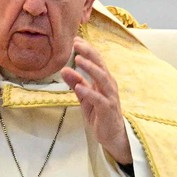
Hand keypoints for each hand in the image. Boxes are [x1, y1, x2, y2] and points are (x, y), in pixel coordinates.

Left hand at [62, 38, 132, 165]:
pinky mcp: (108, 110)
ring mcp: (110, 97)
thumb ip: (76, 83)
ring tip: (78, 60)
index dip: (87, 50)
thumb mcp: (84, 97)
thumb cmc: (100, 115)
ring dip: (90, 68)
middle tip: (76, 44)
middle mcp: (109, 86)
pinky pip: (99, 99)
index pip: (96, 61)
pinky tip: (79, 87)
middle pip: (100, 65)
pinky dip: (89, 92)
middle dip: (88, 53)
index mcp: (104, 81)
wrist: (112, 136)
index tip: (75, 40)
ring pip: (102, 79)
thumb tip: (63, 69)